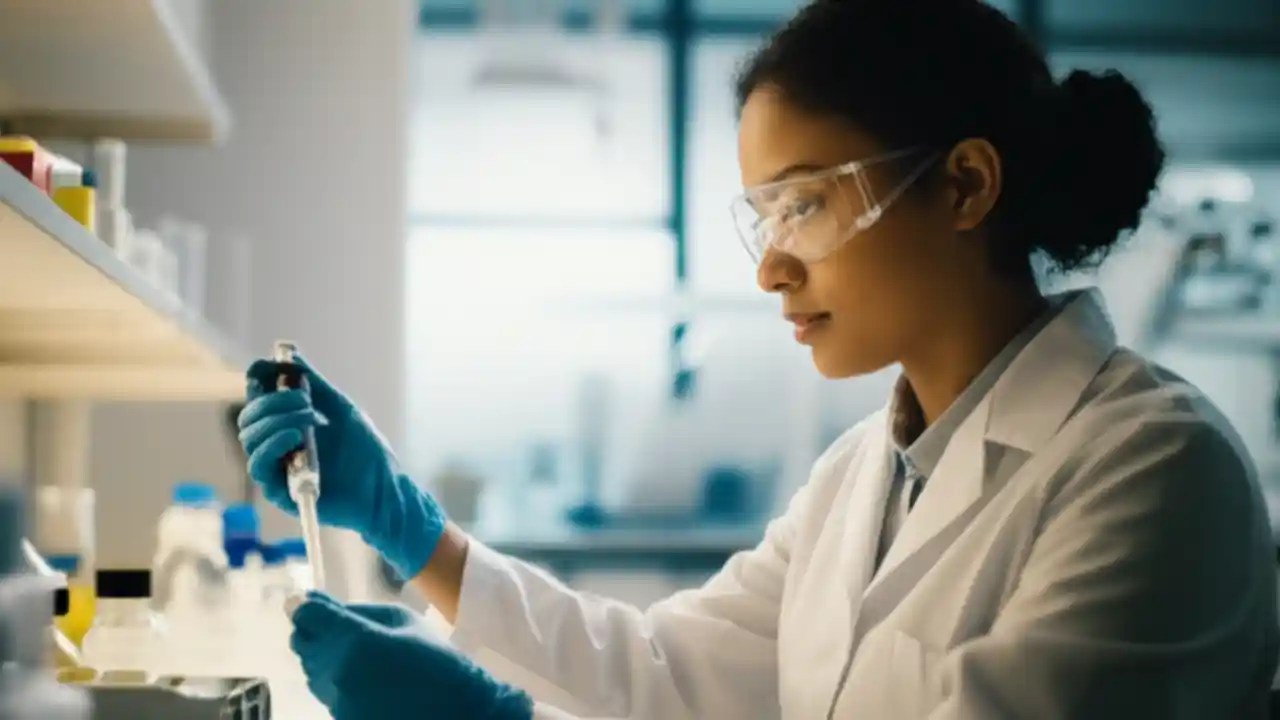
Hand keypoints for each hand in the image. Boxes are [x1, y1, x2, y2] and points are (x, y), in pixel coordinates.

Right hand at [237, 356, 444, 578]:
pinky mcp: (280, 492)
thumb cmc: (365, 451)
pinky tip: (295, 437)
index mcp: (287, 425)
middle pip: (249, 418)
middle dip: (272, 402)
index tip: (269, 367)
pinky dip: (272, 445)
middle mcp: (276, 446)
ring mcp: (277, 469)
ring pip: (250, 438)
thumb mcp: (340, 409)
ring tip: (311, 418)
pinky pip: (258, 466)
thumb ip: (314, 384)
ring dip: (276, 420)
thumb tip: (289, 355)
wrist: (384, 488)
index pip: (258, 399)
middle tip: (306, 400)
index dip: (258, 380)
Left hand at [290, 592, 532, 719]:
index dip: (308, 605)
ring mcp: (336, 701)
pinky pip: (324, 691)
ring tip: (363, 656)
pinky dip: (337, 680)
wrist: (459, 714)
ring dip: (326, 656)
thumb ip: (358, 609)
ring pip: (310, 667)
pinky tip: (367, 679)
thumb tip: (314, 601)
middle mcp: (337, 672)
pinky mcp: (341, 718)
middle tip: (343, 629)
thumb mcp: (404, 620)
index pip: (307, 615)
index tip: (316, 603)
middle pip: (300, 641)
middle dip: (316, 631)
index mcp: (355, 639)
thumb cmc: (438, 660)